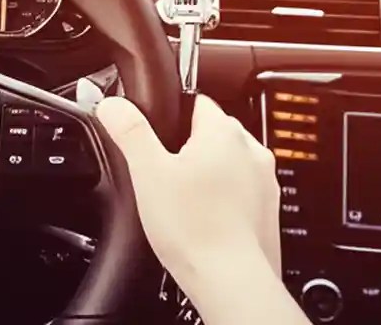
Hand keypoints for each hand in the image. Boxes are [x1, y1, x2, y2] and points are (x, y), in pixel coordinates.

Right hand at [96, 95, 281, 297]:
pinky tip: (202, 219)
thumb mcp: (147, 172)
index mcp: (223, 132)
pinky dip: (222, 199)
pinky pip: (240, 191)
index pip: (196, 101)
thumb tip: (112, 104)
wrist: (230, 280)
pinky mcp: (267, 209)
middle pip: (210, 132)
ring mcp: (265, 181)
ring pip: (226, 163)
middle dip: (186, 147)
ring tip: (182, 201)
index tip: (155, 138)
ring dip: (207, 174)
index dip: (169, 117)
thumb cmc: (194, 229)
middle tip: (163, 174)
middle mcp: (251, 151)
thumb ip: (129, 130)